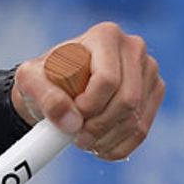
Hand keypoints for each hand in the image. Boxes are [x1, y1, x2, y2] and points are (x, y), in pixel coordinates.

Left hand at [11, 21, 164, 160]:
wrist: (58, 87)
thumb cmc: (45, 79)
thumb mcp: (31, 81)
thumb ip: (46, 97)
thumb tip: (72, 122)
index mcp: (105, 36)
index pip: (107, 80)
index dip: (87, 107)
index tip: (69, 115)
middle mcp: (134, 48)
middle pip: (127, 101)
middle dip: (97, 127)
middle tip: (75, 137)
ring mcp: (148, 71)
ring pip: (135, 120)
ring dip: (105, 140)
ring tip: (82, 140)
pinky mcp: (153, 93)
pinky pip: (141, 132)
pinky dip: (117, 148)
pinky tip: (98, 146)